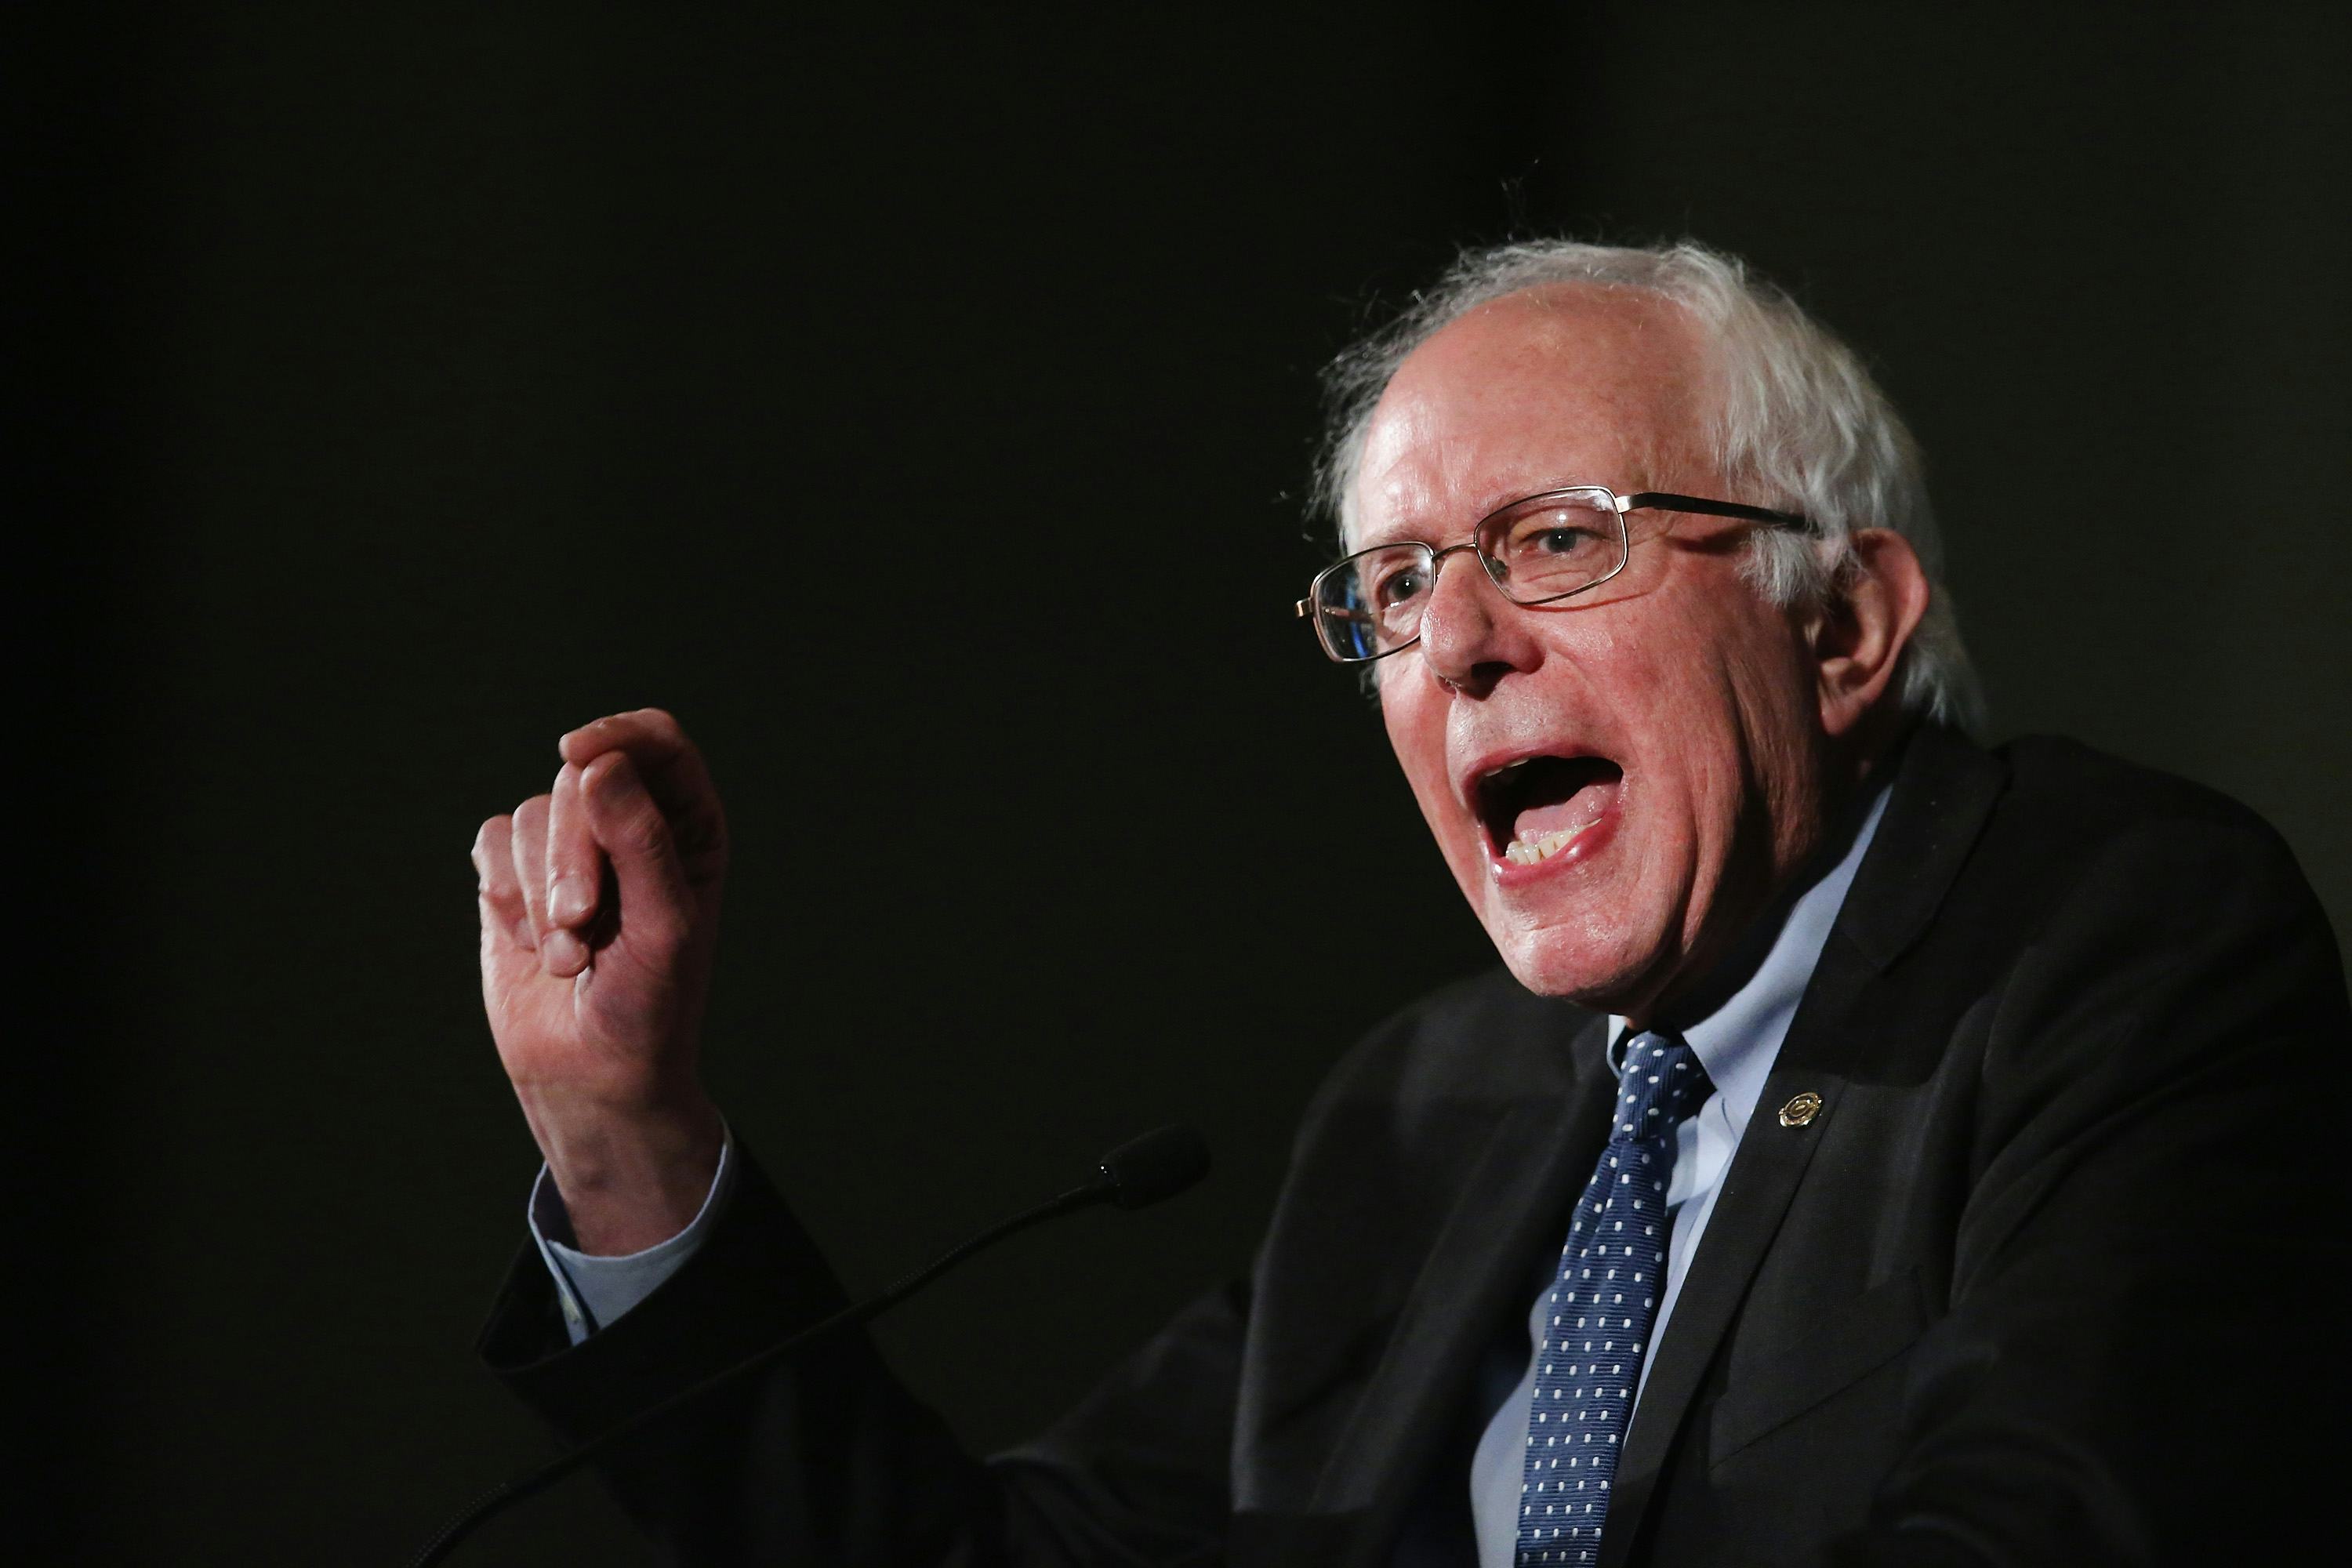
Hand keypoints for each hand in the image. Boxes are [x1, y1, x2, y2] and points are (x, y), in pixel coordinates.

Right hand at [472, 709, 728, 1253]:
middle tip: (579, 924)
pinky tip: (533, 947)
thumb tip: (597, 766)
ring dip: (540, 892)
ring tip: (567, 957)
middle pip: (584, 779)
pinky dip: (507, 897)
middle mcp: (629, 826)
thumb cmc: (649, 1005)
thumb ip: (640, 842)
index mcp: (686, 827)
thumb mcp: (664, 926)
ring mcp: (570, 850)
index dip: (618, 734)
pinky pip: (492, 843)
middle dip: (572, 852)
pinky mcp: (515, 878)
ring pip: (534, 814)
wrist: (593, 1075)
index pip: (657, 741)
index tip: (578, 752)